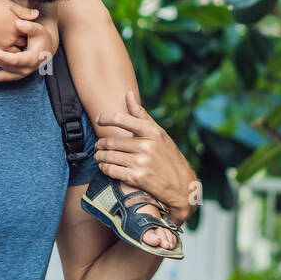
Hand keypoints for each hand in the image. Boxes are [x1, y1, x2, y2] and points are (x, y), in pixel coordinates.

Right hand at [0, 0, 38, 52]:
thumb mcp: (9, 5)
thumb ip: (24, 12)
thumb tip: (37, 14)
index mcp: (17, 27)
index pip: (30, 33)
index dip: (30, 32)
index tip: (31, 31)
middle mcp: (11, 38)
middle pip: (23, 44)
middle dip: (26, 42)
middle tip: (28, 40)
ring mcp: (2, 46)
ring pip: (15, 52)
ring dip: (17, 49)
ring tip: (19, 45)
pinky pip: (5, 56)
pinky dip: (8, 54)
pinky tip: (8, 48)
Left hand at [0, 18, 53, 81]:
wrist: (46, 48)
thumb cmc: (41, 36)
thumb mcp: (38, 29)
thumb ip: (29, 26)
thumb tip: (18, 23)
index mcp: (32, 59)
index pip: (15, 60)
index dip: (3, 56)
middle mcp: (26, 70)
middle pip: (6, 66)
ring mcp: (19, 74)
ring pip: (1, 76)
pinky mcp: (13, 75)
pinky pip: (0, 77)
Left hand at [93, 92, 198, 224]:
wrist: (182, 186)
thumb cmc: (169, 157)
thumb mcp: (160, 134)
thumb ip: (142, 115)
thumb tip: (128, 94)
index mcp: (152, 132)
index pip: (123, 120)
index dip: (106, 118)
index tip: (99, 119)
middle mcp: (147, 146)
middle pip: (112, 141)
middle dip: (100, 144)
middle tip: (98, 145)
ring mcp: (141, 163)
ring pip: (109, 157)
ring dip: (100, 156)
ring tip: (99, 156)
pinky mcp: (137, 178)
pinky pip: (112, 171)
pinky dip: (105, 168)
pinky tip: (105, 167)